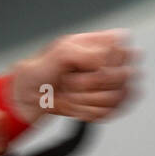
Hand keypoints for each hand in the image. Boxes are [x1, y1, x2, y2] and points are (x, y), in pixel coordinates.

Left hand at [8, 30, 138, 124]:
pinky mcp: (109, 105)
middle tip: (70, 81)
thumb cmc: (41, 70)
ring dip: (84, 99)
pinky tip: (74, 103)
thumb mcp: (61, 52)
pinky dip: (86, 111)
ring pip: (115, 97)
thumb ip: (87, 54)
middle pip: (122, 77)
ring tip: (69, 93)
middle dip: (90, 83)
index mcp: (103, 43)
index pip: (125, 52)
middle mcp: (111, 64)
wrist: (29, 97)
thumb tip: (105, 65)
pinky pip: (108, 112)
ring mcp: (113, 86)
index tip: (88, 66)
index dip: (108, 63)